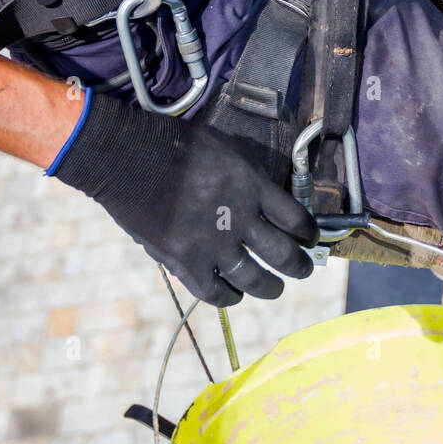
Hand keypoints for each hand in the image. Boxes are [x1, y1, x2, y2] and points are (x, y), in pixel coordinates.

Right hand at [54, 93, 317, 305]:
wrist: (131, 159)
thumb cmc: (176, 146)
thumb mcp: (226, 150)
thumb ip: (247, 178)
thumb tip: (263, 198)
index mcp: (254, 186)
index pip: (296, 218)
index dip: (309, 233)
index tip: (311, 239)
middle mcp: (241, 218)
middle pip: (283, 255)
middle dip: (298, 267)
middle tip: (303, 271)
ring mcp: (214, 244)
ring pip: (254, 279)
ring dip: (270, 287)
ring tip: (275, 289)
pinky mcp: (186, 262)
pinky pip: (215, 292)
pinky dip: (229, 297)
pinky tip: (234, 295)